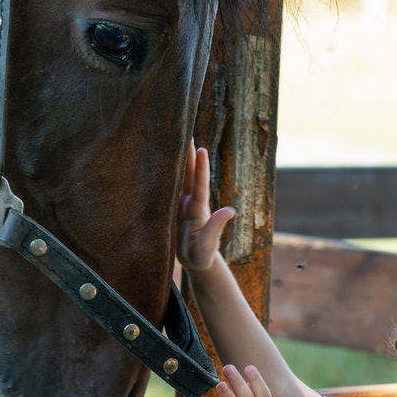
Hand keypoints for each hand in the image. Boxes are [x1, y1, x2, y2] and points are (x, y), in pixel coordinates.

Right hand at [179, 144, 233, 273]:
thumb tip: (231, 210)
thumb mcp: (208, 246)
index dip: (200, 168)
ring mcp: (183, 205)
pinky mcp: (174, 209)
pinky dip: (169, 174)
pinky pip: (172, 188)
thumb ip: (216, 228)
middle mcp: (192, 203)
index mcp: (198, 210)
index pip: (199, 186)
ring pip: (182, 179)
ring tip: (179, 141)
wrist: (197, 262)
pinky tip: (165, 163)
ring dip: (181, 161)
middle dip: (190, 156)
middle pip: (190, 176)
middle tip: (187, 134)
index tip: (201, 149)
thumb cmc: (202, 256)